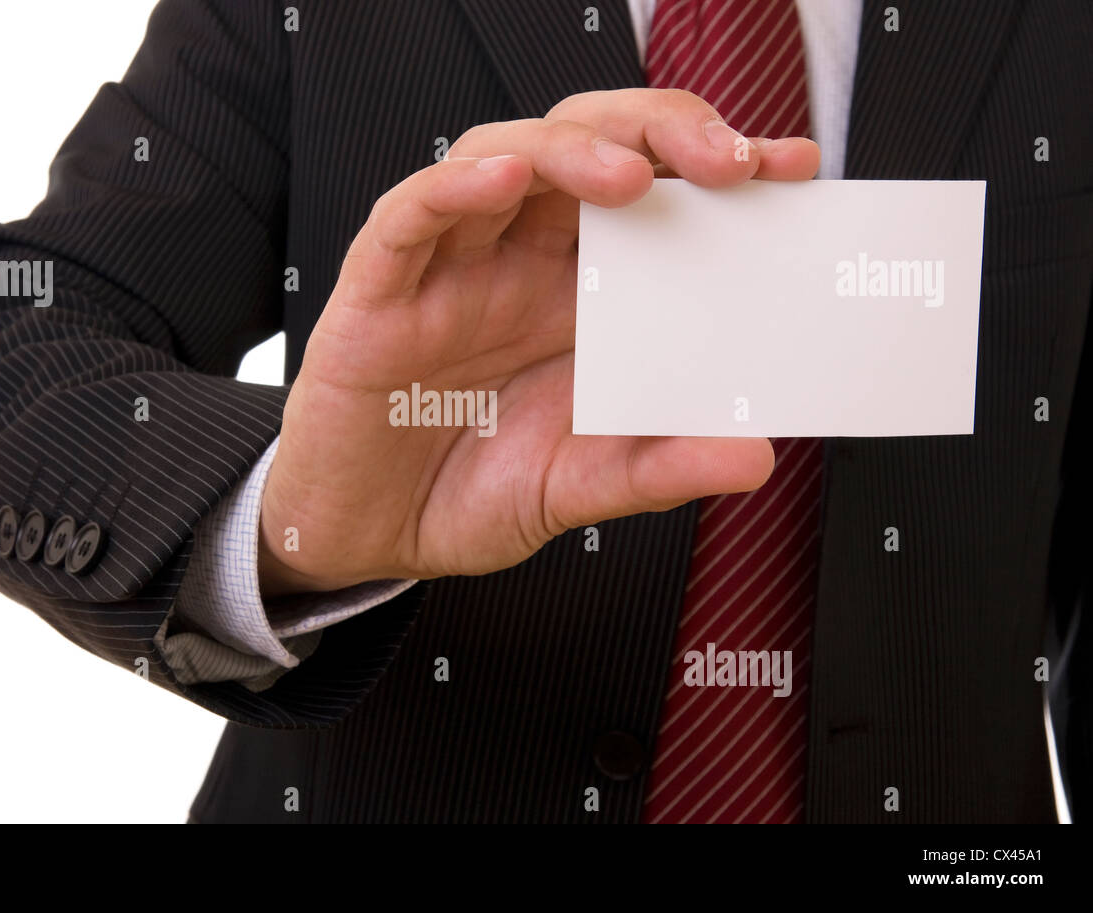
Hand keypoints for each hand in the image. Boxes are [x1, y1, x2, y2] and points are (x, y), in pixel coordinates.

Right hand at [258, 88, 819, 595]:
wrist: (369, 535)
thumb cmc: (464, 493)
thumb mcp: (578, 489)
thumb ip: (657, 468)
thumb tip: (753, 455)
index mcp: (577, 298)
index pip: (655, 200)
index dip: (718, 170)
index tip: (791, 170)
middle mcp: (518, 266)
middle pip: (587, 147)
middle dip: (660, 133)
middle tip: (726, 163)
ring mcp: (450, 270)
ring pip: (503, 156)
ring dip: (570, 148)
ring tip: (629, 177)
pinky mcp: (380, 292)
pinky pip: (409, 215)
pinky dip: (453, 188)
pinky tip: (502, 179)